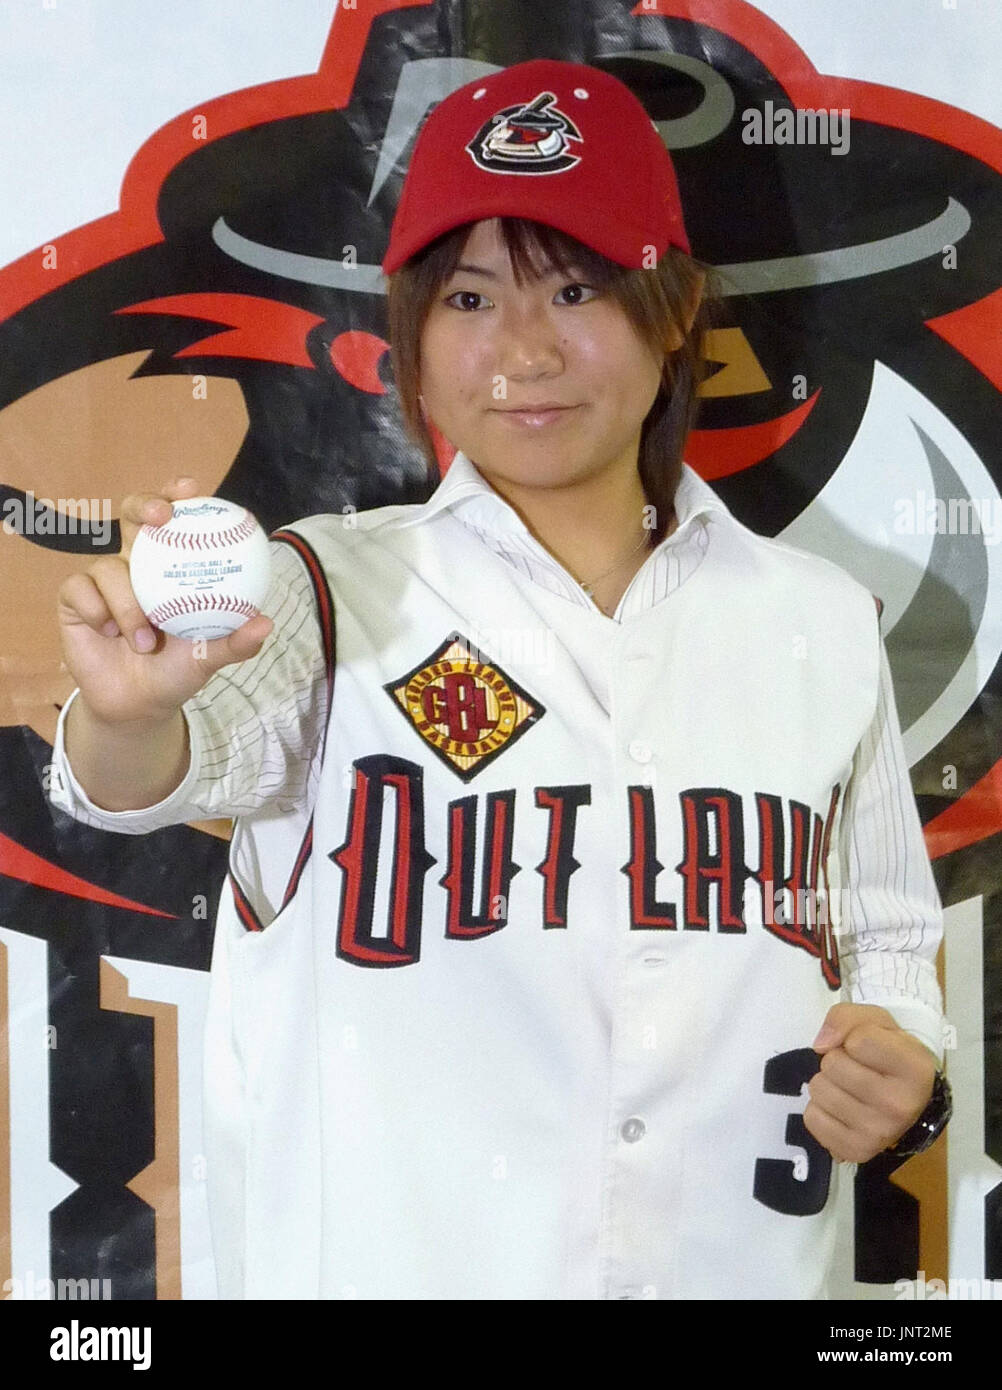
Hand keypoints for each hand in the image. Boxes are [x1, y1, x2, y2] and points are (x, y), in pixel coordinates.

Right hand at [57, 476, 272, 724]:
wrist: (139, 704)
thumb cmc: (178, 668)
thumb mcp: (209, 655)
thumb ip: (235, 641)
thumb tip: (265, 623)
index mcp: (171, 565)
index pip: (173, 519)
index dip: (176, 495)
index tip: (190, 490)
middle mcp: (136, 563)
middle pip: (130, 514)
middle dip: (143, 504)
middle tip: (159, 518)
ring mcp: (102, 579)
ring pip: (108, 567)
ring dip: (128, 605)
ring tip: (144, 641)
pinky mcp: (74, 599)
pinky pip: (79, 590)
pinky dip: (96, 611)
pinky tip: (108, 633)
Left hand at [804, 1003, 937, 1162]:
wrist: (905, 1102)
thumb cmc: (890, 1055)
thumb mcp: (877, 1022)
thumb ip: (846, 1017)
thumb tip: (821, 1044)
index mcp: (915, 1069)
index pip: (858, 1039)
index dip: (854, 1037)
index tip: (867, 1047)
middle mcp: (900, 1105)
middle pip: (832, 1064)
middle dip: (837, 1059)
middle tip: (857, 1068)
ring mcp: (879, 1133)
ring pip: (819, 1089)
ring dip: (827, 1082)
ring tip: (849, 1087)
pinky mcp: (856, 1151)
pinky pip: (812, 1118)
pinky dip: (820, 1109)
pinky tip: (842, 1109)